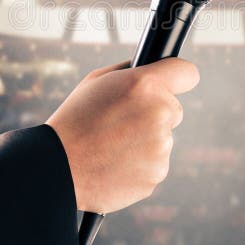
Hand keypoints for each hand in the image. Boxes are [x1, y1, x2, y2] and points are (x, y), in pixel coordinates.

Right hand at [46, 58, 198, 213]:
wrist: (57, 167)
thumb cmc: (75, 118)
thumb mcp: (98, 80)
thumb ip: (133, 72)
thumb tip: (155, 69)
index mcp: (146, 85)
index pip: (187, 73)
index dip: (178, 77)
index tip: (174, 82)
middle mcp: (159, 114)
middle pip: (174, 109)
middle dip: (155, 113)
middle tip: (122, 121)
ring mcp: (161, 147)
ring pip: (163, 138)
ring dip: (145, 140)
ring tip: (112, 145)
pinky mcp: (157, 174)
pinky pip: (155, 163)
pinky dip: (140, 164)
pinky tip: (114, 162)